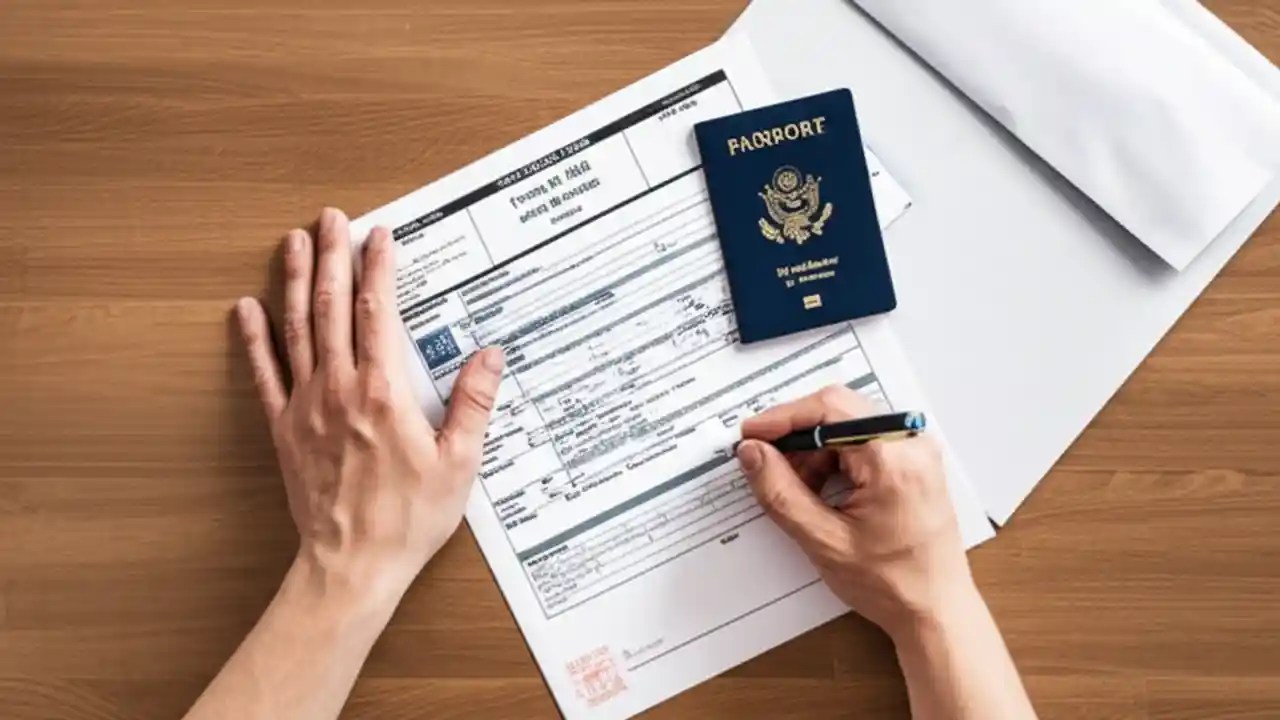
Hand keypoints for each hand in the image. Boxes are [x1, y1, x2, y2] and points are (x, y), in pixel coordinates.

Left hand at [235, 207, 504, 603]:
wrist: (353, 564)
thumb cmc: (407, 519)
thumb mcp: (459, 463)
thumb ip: (474, 404)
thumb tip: (490, 356)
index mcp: (383, 392)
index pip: (378, 312)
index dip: (377, 268)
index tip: (379, 235)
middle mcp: (339, 389)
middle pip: (330, 307)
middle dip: (330, 257)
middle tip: (330, 219)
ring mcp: (306, 407)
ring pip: (296, 329)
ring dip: (292, 281)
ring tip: (292, 242)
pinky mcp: (285, 429)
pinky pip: (265, 374)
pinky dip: (254, 338)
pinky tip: (247, 309)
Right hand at [736, 386, 972, 638]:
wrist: (935, 610)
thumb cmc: (892, 583)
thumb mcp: (823, 540)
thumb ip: (781, 492)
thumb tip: (752, 453)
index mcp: (893, 458)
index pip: (829, 408)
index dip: (783, 417)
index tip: (751, 433)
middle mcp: (911, 444)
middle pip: (838, 411)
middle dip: (797, 435)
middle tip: (766, 462)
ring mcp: (915, 451)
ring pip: (848, 425)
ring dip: (815, 449)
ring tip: (799, 489)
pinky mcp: (913, 462)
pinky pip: (864, 441)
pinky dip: (835, 458)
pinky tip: (822, 490)